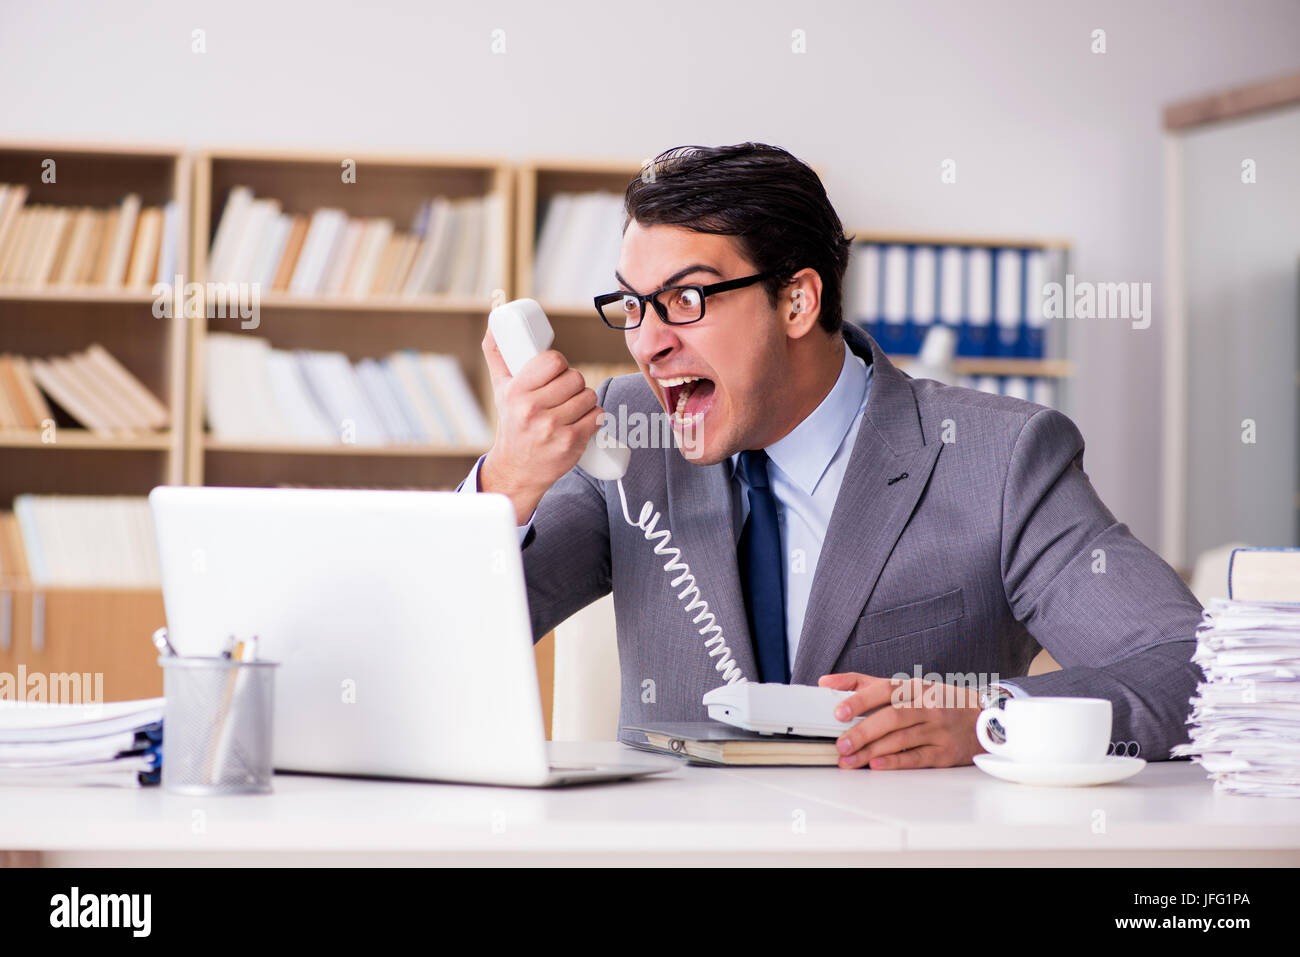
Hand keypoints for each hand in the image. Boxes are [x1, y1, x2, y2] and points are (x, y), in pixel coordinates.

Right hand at [479, 327, 602, 523]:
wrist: (518, 470)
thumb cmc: (512, 425)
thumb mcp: (500, 390)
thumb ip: (497, 355)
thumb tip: (493, 325)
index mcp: (516, 392)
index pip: (553, 361)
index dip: (559, 364)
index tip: (556, 373)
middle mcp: (532, 409)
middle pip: (575, 378)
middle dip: (573, 384)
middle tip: (564, 394)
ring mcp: (552, 428)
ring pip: (589, 396)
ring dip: (585, 400)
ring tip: (572, 408)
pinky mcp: (570, 443)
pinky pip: (597, 416)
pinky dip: (595, 417)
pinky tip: (582, 421)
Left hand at [818, 672, 984, 769]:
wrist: (984, 718)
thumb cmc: (937, 702)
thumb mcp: (906, 687)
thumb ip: (864, 683)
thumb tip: (825, 681)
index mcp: (915, 688)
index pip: (884, 689)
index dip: (860, 700)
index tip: (839, 712)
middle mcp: (927, 706)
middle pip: (892, 717)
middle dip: (863, 732)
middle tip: (840, 745)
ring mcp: (938, 730)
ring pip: (901, 740)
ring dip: (872, 752)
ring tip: (848, 761)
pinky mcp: (944, 753)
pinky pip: (917, 757)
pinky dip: (895, 761)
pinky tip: (876, 765)